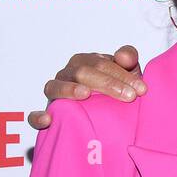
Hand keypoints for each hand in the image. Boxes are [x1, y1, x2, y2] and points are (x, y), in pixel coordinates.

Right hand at [27, 45, 144, 130]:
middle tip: (129, 97)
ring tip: (85, 94)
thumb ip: (128, 60)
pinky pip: (35, 115)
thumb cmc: (116, 89)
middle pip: (82, 72)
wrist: (104, 114)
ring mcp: (55, 93)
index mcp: (86, 62)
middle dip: (107, 83)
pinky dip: (38, 117)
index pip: (101, 63)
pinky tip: (48, 120)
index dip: (122, 74)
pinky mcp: (48, 113)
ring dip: (69, 89)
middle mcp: (68, 74)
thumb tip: (124, 56)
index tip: (141, 90)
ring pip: (55, 87)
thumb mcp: (126, 74)